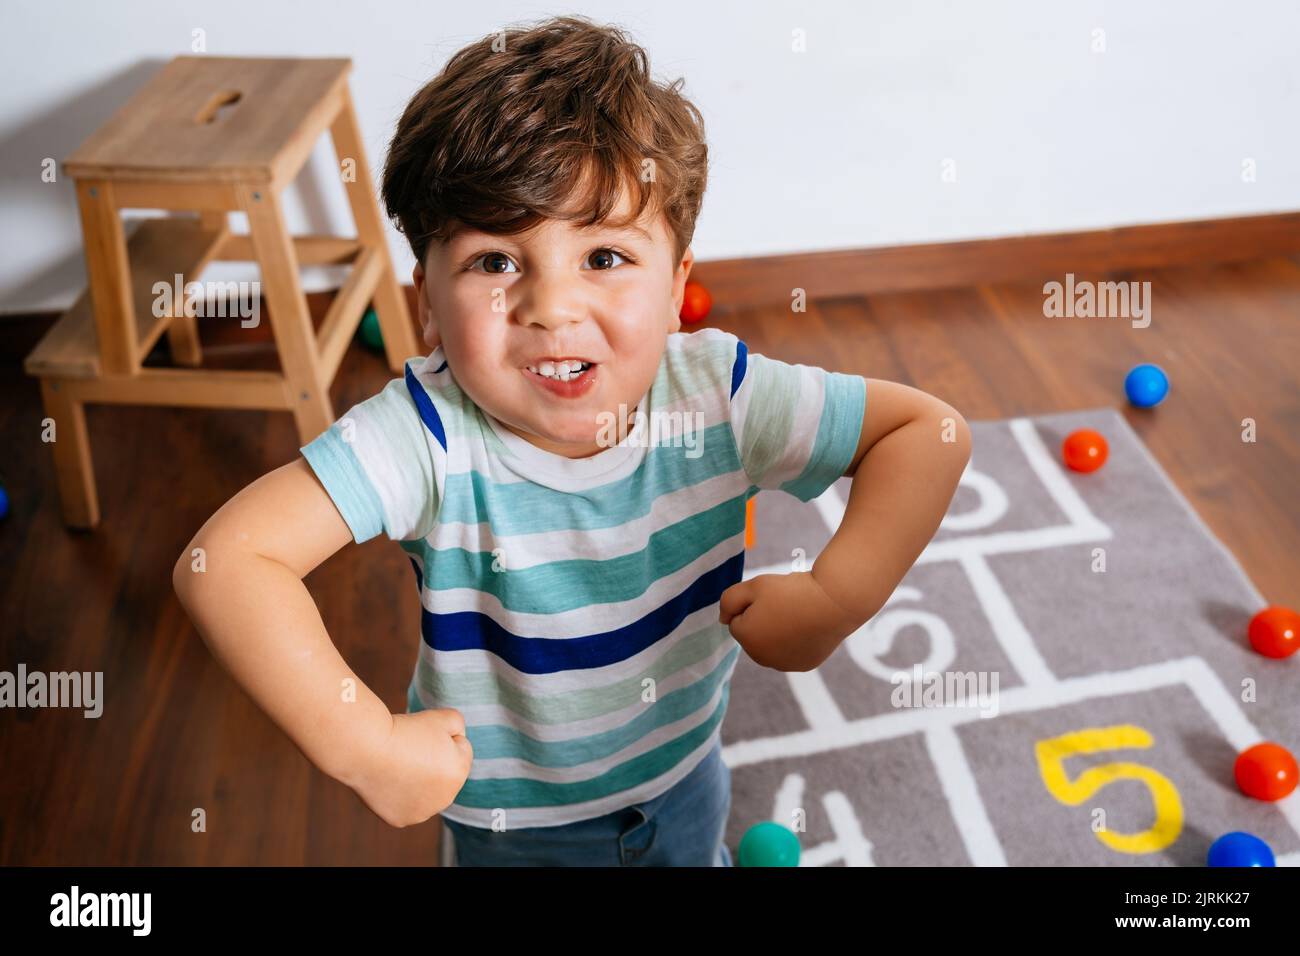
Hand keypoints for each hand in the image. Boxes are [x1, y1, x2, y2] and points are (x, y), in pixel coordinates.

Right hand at [350, 709, 473, 827]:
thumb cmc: (405, 730)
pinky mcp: (401, 820)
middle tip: (409, 749)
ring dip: (418, 779)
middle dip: (434, 761)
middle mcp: (445, 799)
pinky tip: (388, 780)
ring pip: (426, 791)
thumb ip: (460, 725)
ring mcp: (422, 812)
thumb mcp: (446, 716)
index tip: (422, 734)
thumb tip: (457, 737)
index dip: (442, 735)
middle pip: (445, 773)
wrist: (366, 749)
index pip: (461, 749)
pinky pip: (406, 802)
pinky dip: (399, 793)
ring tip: (398, 765)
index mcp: (459, 773)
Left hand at [718, 571, 861, 671]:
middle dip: (762, 621)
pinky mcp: (803, 666)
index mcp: (746, 638)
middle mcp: (761, 658)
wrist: (834, 602)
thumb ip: (728, 601)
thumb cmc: (791, 590)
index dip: (752, 604)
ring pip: (772, 644)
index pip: (737, 620)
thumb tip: (723, 619)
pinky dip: (795, 641)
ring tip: (797, 615)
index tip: (771, 597)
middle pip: (754, 634)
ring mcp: (784, 665)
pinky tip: (808, 627)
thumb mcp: (753, 585)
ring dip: (777, 632)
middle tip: (785, 605)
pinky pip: (791, 651)